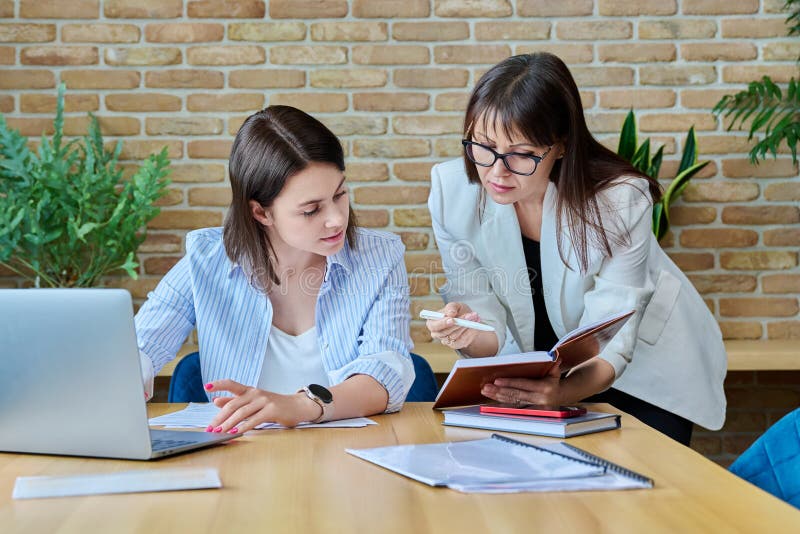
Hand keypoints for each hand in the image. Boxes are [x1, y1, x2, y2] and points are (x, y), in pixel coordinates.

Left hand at [204, 379, 321, 433]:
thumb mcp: (253, 401)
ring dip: (228, 424)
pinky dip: (243, 427)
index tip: (206, 387)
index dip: (219, 384)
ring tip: (218, 433)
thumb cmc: (273, 405)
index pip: (232, 384)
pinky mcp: (272, 410)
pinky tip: (235, 432)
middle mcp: (256, 393)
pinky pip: (254, 419)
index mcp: (249, 390)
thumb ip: (235, 401)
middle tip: (210, 429)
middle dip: (219, 418)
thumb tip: (216, 401)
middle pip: (233, 404)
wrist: (296, 406)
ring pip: (242, 412)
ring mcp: (264, 401)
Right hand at [424, 302, 482, 350]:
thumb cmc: (458, 312)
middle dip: (458, 323)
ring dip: (466, 326)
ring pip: (455, 335)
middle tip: (469, 316)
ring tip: (474, 317)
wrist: (468, 321)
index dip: (442, 323)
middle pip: (445, 332)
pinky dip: (470, 332)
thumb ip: (451, 307)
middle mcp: (437, 333)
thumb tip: (451, 314)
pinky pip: (462, 340)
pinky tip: (474, 326)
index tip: (452, 320)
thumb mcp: (455, 306)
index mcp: (432, 323)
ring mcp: (446, 340)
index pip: (434, 326)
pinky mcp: (455, 345)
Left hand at [480, 362, 562, 406]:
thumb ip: (553, 364)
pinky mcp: (529, 411)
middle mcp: (539, 400)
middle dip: (499, 391)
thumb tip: (554, 355)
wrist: (561, 397)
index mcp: (545, 388)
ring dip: (498, 397)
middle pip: (516, 395)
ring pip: (512, 402)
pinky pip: (513, 407)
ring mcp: (533, 407)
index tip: (497, 381)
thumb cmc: (554, 382)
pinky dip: (502, 404)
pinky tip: (492, 402)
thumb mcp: (555, 372)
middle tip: (486, 387)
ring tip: (486, 392)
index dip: (510, 383)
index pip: (524, 384)